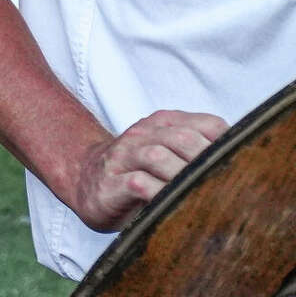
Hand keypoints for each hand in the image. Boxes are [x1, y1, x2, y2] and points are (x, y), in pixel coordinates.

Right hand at [69, 110, 227, 231]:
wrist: (84, 178)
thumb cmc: (137, 170)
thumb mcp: (167, 152)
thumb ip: (197, 152)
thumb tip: (243, 167)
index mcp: (162, 123)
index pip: (206, 124)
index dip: (226, 144)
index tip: (240, 167)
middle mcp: (142, 135)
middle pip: (182, 138)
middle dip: (205, 161)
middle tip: (222, 185)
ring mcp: (124, 157)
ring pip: (158, 157)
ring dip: (182, 177)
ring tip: (198, 195)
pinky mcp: (111, 182)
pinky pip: (137, 184)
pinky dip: (158, 193)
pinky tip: (171, 203)